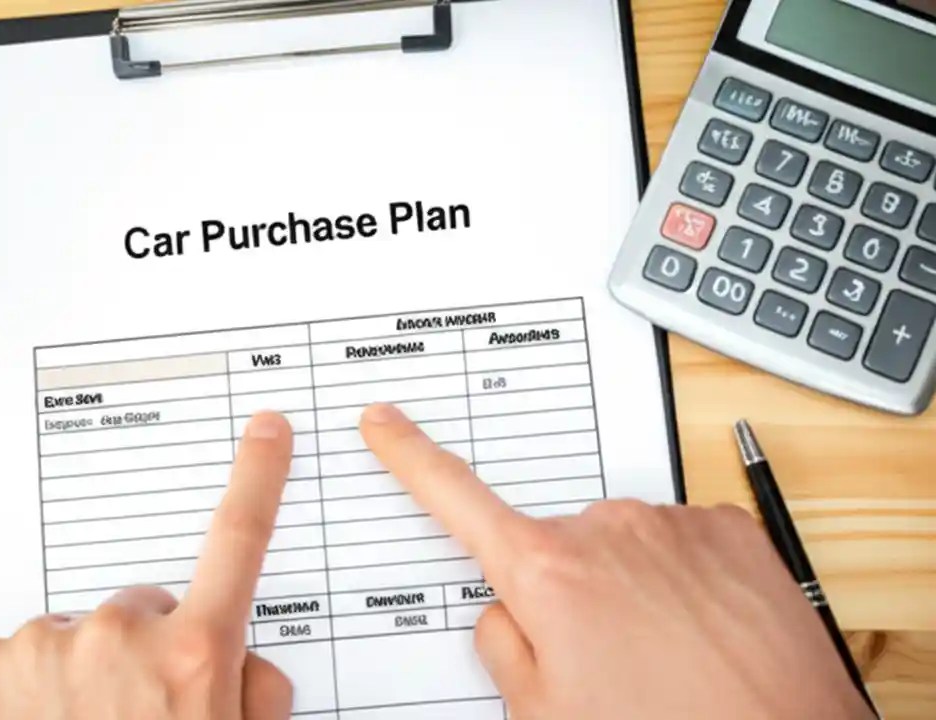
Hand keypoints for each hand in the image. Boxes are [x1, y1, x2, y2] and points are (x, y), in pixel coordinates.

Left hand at [0, 412, 295, 719]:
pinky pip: (18, 656)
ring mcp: (45, 647)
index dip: (257, 479)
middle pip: (144, 607)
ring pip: (77, 635)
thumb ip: (254, 690)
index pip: (239, 542)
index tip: (266, 433)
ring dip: (81, 673)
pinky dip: (24, 688)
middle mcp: (119, 637)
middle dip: (145, 648)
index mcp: (195, 656)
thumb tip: (237, 654)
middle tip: (138, 715)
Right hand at [359, 403, 873, 719]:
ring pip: (623, 548)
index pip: (455, 498)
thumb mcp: (543, 713)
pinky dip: (685, 580)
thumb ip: (502, 645)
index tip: (384, 420)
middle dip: (567, 593)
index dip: (411, 456)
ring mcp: (672, 524)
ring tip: (668, 658)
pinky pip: (681, 543)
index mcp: (546, 573)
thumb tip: (505, 606)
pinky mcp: (731, 529)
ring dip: (632, 589)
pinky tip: (704, 633)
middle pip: (556, 548)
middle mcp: (606, 531)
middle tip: (606, 660)